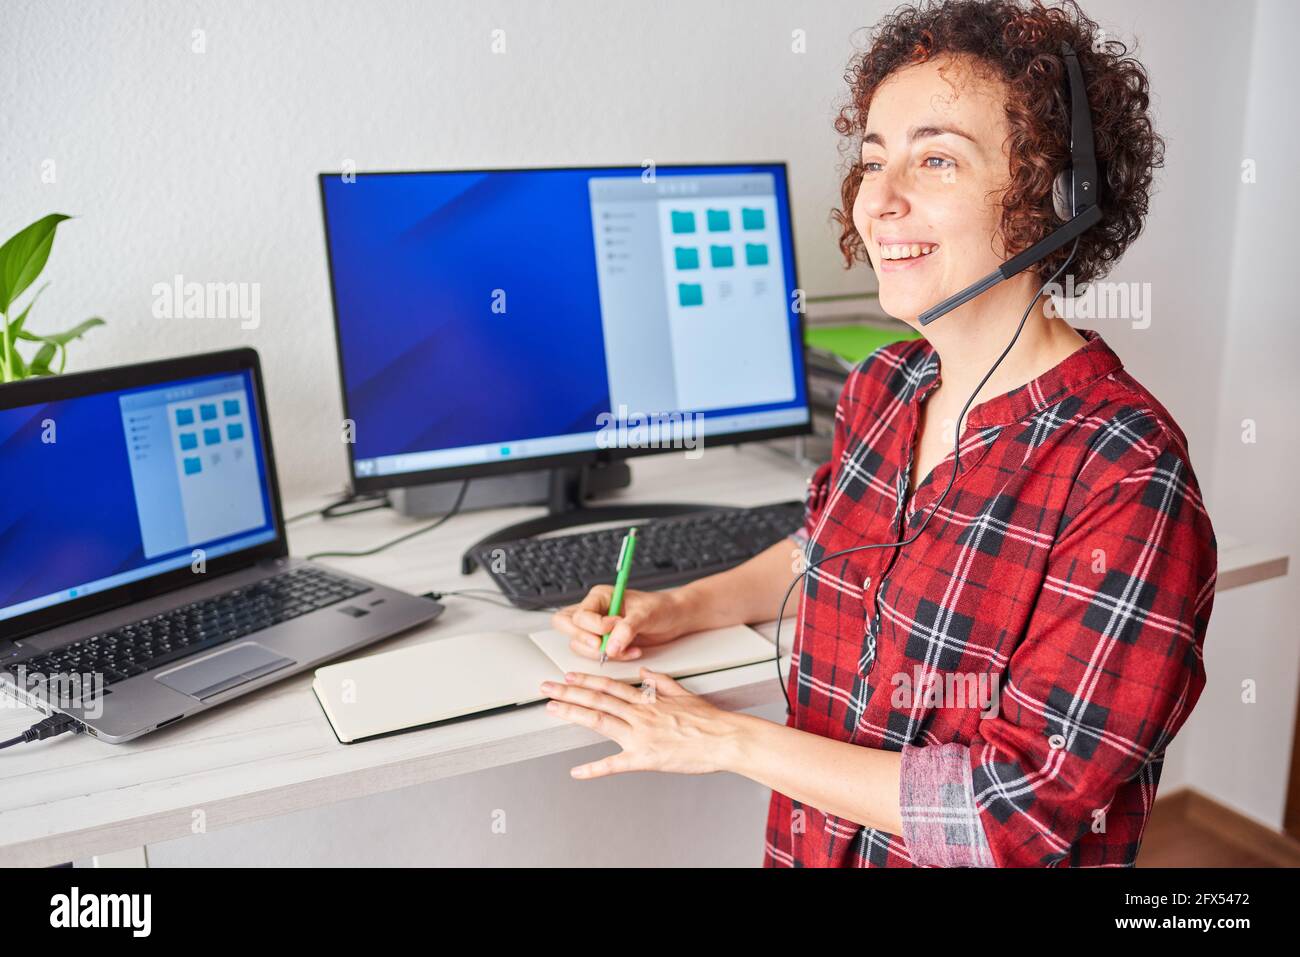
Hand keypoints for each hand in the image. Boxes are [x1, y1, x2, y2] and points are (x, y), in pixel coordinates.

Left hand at [540, 668, 747, 776]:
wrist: (724, 738)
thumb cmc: (709, 720)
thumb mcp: (683, 692)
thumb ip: (660, 682)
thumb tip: (644, 671)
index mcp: (648, 700)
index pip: (610, 686)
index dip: (587, 679)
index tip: (569, 674)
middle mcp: (639, 714)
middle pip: (597, 699)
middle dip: (569, 692)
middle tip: (547, 687)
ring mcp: (640, 735)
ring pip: (600, 721)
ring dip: (573, 713)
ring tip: (552, 709)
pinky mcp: (645, 758)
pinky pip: (614, 765)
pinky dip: (593, 769)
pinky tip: (576, 772)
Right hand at [550, 586, 694, 661]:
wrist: (674, 619)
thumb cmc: (660, 608)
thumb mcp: (645, 615)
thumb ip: (626, 629)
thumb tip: (610, 646)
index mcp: (600, 597)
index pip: (580, 614)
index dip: (594, 626)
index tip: (614, 628)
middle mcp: (595, 611)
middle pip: (566, 625)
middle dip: (583, 639)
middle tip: (603, 646)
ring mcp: (597, 628)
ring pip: (579, 644)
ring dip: (601, 652)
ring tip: (625, 648)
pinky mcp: (605, 642)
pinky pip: (596, 654)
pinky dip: (613, 657)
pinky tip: (631, 651)